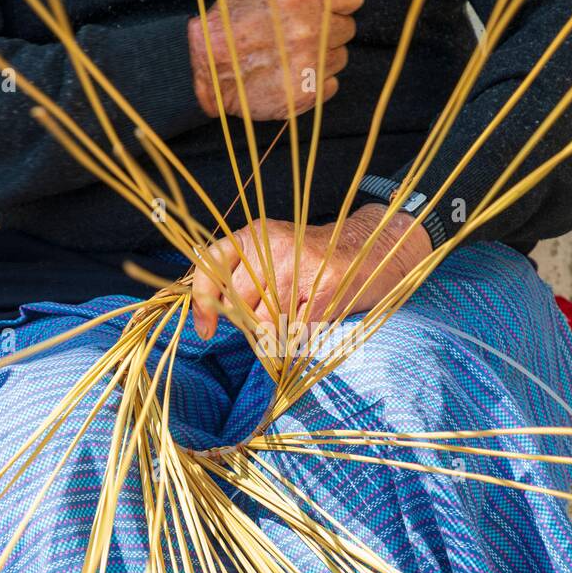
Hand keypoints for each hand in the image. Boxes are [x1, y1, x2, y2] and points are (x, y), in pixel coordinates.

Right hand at [188, 0, 363, 119]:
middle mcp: (310, 30)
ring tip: (290, 52)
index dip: (339, 0)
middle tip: (296, 30)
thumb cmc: (233, 19)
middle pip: (347, 27)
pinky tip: (290, 72)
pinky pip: (330, 83)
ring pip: (339, 57)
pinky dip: (315, 79)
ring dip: (321, 54)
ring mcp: (310, 64)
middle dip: (327, 27)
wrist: (209, 68)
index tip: (324, 5)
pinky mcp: (307, 93)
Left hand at [191, 203, 433, 339]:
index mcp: (253, 236)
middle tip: (275, 315)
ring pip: (266, 322)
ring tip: (298, 312)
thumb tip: (212, 319)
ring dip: (278, 331)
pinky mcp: (324, 287)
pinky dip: (301, 335)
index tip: (205, 329)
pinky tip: (313, 317)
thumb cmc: (313, 262)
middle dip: (251, 322)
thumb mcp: (271, 257)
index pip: (212, 265)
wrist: (369, 251)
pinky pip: (296, 330)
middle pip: (239, 304)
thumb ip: (241, 280)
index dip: (202, 299)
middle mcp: (271, 246)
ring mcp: (299, 265)